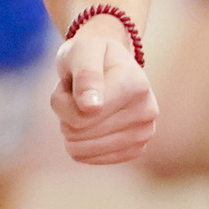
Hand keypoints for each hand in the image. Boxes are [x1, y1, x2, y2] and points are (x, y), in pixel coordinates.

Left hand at [48, 20, 156, 164]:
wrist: (108, 63)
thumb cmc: (90, 54)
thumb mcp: (82, 50)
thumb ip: (86, 75)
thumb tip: (91, 108)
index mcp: (135, 84)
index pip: (81, 114)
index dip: (62, 99)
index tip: (73, 80)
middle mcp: (147, 111)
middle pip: (78, 132)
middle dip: (66, 112)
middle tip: (77, 92)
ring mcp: (144, 133)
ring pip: (80, 148)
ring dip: (70, 126)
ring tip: (84, 105)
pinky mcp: (136, 150)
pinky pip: (89, 158)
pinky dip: (80, 142)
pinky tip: (92, 122)